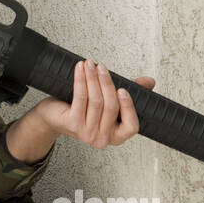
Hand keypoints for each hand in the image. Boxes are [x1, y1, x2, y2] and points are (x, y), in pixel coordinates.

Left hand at [31, 60, 155, 149]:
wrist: (53, 116)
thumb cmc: (82, 109)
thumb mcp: (109, 101)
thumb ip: (131, 92)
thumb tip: (150, 82)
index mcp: (115, 136)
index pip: (132, 126)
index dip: (129, 107)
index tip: (123, 88)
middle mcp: (102, 138)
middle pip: (111, 107)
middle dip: (107, 83)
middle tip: (102, 67)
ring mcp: (86, 133)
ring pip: (96, 100)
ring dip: (93, 78)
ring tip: (90, 64)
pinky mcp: (72, 123)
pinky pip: (80, 97)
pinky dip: (81, 80)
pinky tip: (80, 69)